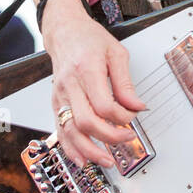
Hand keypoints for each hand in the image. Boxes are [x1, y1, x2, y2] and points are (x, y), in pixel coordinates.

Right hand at [42, 0, 147, 168]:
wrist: (65, 32)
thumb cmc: (89, 39)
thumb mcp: (116, 53)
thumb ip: (126, 83)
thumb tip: (137, 106)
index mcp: (86, 69)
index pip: (103, 104)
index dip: (121, 117)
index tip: (133, 117)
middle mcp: (70, 84)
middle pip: (85, 121)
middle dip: (108, 136)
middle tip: (126, 139)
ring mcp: (60, 95)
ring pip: (70, 130)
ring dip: (89, 150)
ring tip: (107, 160)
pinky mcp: (56, 103)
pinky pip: (60, 130)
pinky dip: (70, 148)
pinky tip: (82, 159)